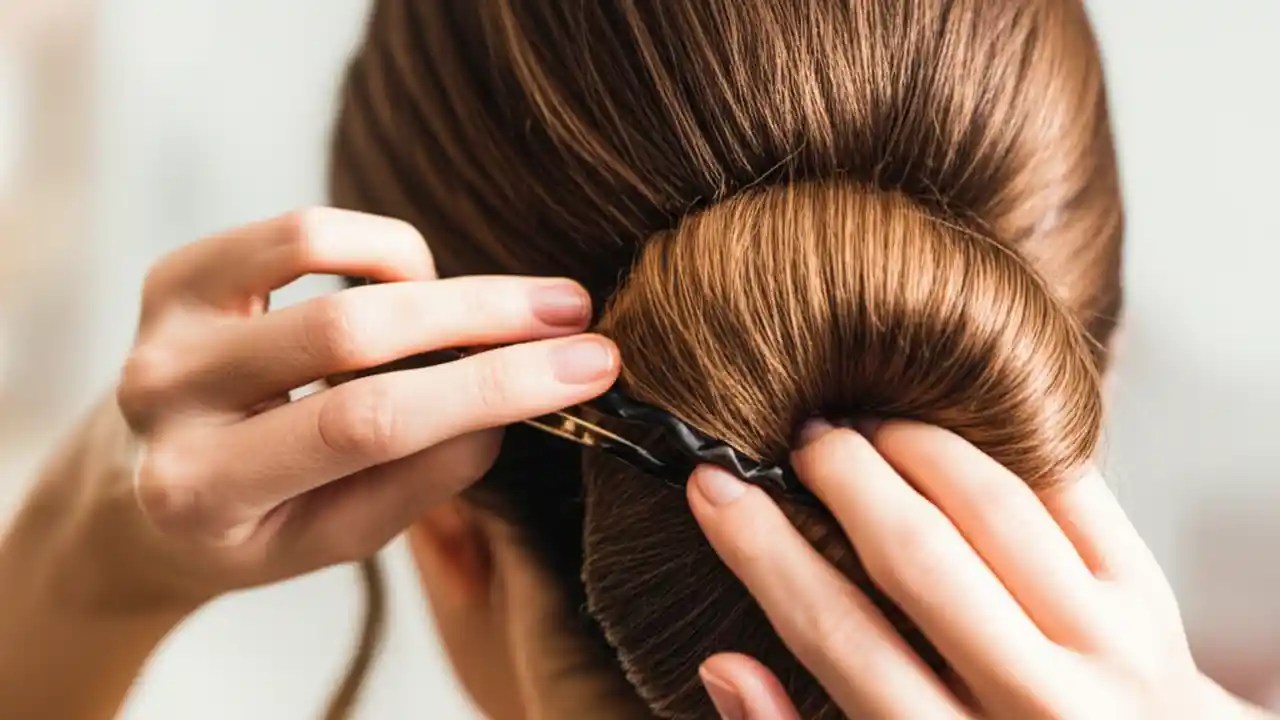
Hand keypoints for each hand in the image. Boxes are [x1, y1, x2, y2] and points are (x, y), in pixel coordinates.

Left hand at [10, 207, 620, 614]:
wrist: (134, 502)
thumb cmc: (254, 527)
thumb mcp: (334, 539)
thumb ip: (420, 478)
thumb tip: (506, 400)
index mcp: (204, 491)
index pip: (369, 422)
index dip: (490, 386)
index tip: (588, 366)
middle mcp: (163, 398)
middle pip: (349, 329)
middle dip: (483, 315)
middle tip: (573, 312)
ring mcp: (160, 326)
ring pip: (316, 249)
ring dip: (428, 277)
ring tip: (475, 315)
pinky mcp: (173, 276)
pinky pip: (297, 230)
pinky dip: (376, 249)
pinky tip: (412, 286)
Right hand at [686, 419, 1267, 718]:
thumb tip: (725, 664)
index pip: (836, 633)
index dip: (761, 548)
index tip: (714, 488)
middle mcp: (1039, 705)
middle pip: (915, 554)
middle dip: (842, 474)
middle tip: (802, 441)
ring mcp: (1113, 651)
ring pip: (993, 507)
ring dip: (918, 444)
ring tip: (869, 425)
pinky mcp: (1154, 607)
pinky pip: (1074, 493)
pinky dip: (1006, 449)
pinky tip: (953, 435)